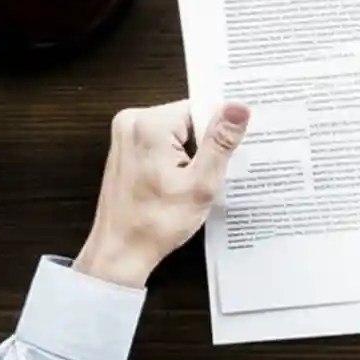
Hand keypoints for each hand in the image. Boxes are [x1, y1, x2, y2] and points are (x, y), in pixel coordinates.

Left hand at [73, 100, 250, 287]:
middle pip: (187, 118)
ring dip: (190, 154)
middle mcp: (132, 121)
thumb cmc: (156, 223)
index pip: (200, 108)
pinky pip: (161, 141)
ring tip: (189, 183)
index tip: (225, 156)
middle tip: (207, 176)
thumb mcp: (201, 184)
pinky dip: (175, 158)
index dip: (217, 133)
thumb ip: (220, 142)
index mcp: (150, 124)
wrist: (120, 252)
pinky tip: (178, 183)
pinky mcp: (125, 148)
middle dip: (204, 145)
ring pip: (176, 131)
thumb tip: (239, 108)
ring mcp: (125, 134)